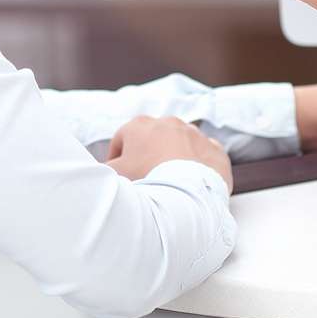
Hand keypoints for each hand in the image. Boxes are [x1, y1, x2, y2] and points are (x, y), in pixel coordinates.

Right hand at [106, 116, 233, 192]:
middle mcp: (168, 122)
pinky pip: (203, 154)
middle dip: (147, 155)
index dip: (117, 158)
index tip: (121, 174)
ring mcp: (193, 133)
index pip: (121, 140)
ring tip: (170, 181)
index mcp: (139, 125)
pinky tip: (192, 181)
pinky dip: (198, 164)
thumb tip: (103, 169)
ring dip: (173, 157)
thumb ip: (106, 168)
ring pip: (179, 144)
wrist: (186, 195)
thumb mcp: (115, 174)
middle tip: (146, 178)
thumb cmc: (146, 180)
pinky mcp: (213, 148)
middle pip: (151, 140)